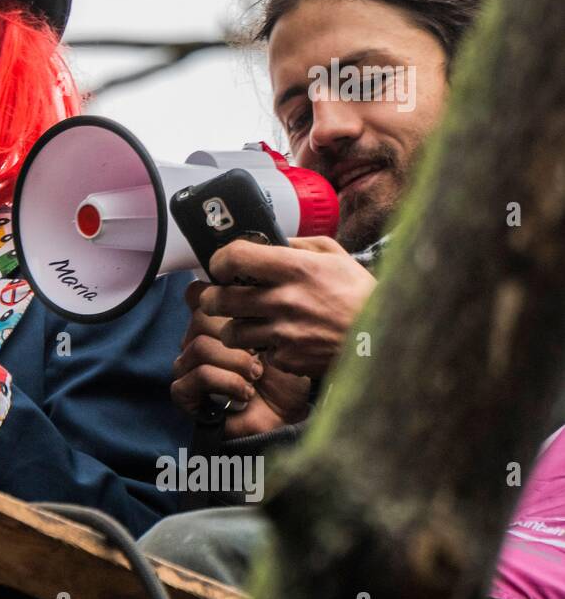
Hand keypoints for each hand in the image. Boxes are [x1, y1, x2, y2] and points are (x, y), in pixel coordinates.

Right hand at [173, 281, 311, 437]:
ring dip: (236, 362)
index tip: (250, 312)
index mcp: (214, 319)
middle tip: (261, 351)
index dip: (221, 297)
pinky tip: (245, 393)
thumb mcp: (284, 329)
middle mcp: (196, 338)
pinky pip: (197, 375)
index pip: (197, 292)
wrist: (290, 415)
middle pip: (200, 316)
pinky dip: (227, 382)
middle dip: (238, 335)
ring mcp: (188, 365)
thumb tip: (259, 259)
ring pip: (199, 345)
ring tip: (257, 374)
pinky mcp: (185, 392)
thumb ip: (267, 297)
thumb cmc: (288, 374)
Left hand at [196, 236, 375, 377]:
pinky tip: (278, 341)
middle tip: (217, 297)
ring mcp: (285, 333)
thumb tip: (268, 240)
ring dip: (234, 328)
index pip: (234, 258)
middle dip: (212, 298)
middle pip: (220, 299)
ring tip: (246, 323)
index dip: (219, 261)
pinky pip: (259, 354)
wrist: (386, 338)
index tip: (221, 266)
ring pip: (231, 332)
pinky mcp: (289, 359)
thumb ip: (299, 244)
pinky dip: (264, 349)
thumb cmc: (359, 293)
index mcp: (295, 268)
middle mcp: (285, 300)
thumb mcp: (335, 256)